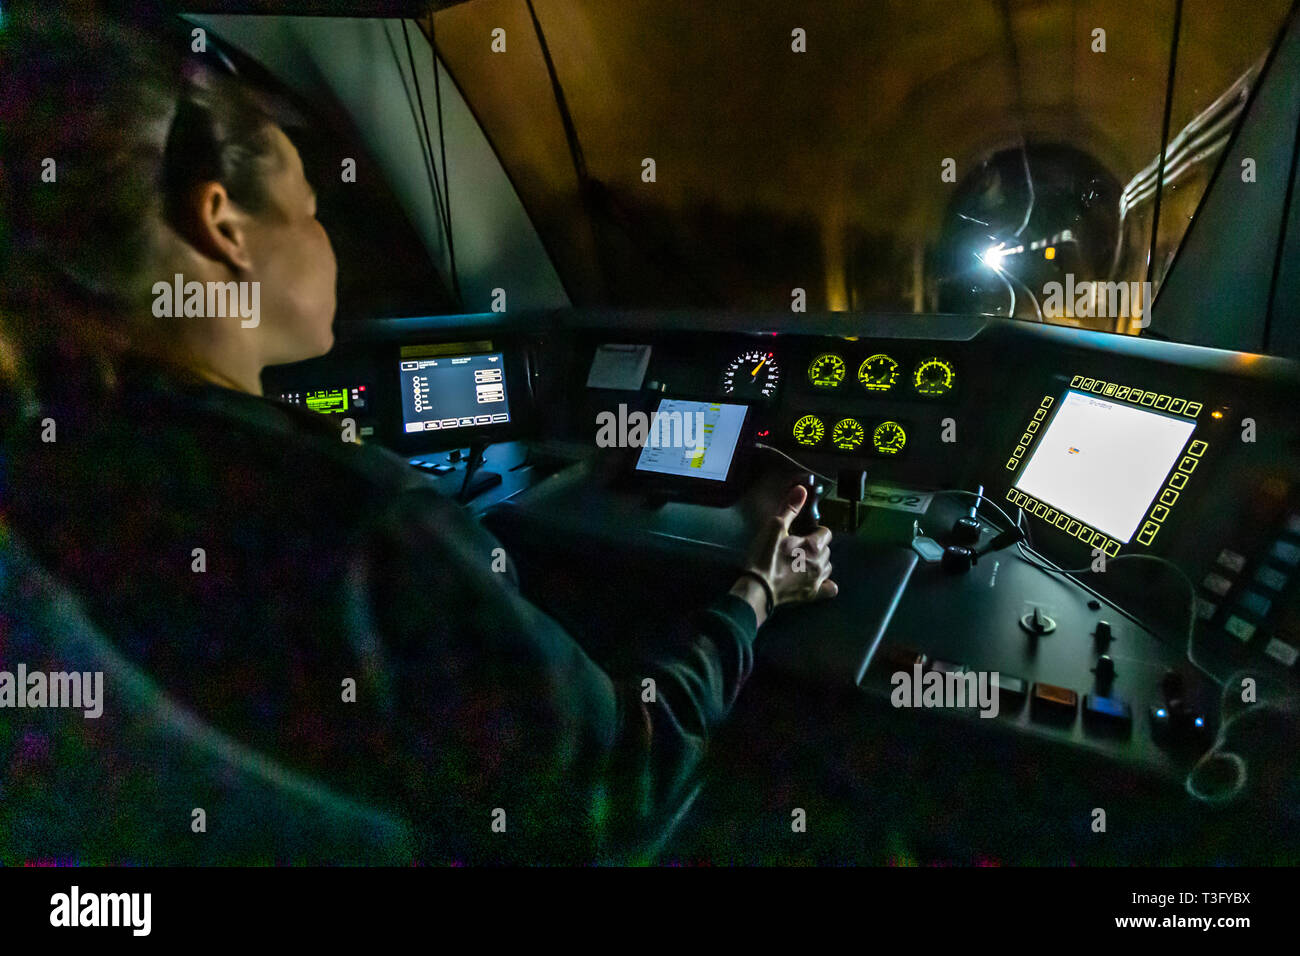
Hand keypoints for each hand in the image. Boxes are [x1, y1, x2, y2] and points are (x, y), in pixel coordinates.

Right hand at [731, 484, 837, 625]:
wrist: (757, 588)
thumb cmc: (764, 557)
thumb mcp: (774, 528)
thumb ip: (790, 509)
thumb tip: (801, 490)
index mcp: (813, 546)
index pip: (825, 533)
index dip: (815, 531)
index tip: (803, 534)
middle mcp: (820, 563)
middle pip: (827, 550)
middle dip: (817, 547)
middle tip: (799, 547)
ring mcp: (818, 580)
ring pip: (828, 567)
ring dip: (820, 562)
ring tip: (805, 562)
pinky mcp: (812, 595)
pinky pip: (830, 588)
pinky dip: (826, 584)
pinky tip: (817, 581)